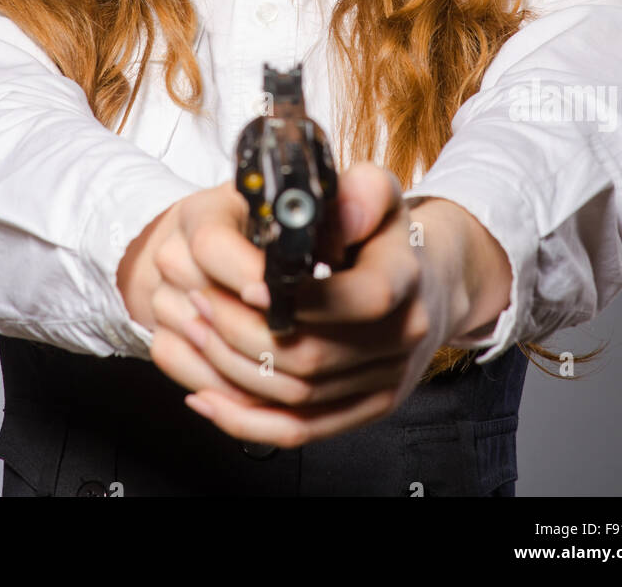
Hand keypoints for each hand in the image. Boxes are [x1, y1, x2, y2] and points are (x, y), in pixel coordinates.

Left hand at [117, 163, 511, 446]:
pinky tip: (207, 397)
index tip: (249, 285)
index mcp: (405, 279)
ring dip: (236, 371)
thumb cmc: (385, 236)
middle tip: (197, 301)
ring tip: (194, 332)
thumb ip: (361, 191)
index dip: (301, 298)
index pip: (362, 299)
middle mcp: (401, 337)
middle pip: (315, 357)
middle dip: (244, 331)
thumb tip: (342, 210)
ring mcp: (385, 380)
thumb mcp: (376, 194)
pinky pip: (301, 430)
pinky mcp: (365, 409)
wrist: (427, 284)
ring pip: (300, 396)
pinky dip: (246, 419)